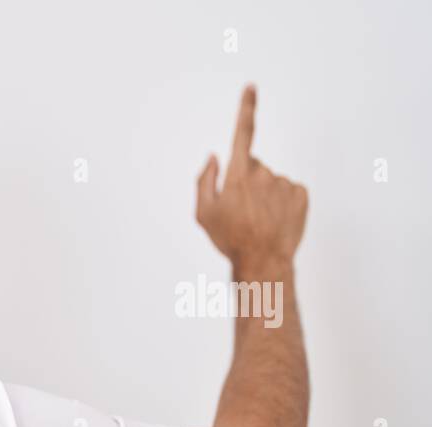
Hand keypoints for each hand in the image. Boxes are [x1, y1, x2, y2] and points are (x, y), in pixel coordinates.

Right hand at [196, 85, 307, 271]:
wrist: (262, 261)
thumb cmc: (229, 238)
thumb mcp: (202, 213)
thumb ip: (204, 180)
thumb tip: (214, 156)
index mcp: (237, 175)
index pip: (243, 134)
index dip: (246, 108)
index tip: (251, 87)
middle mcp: (263, 173)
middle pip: (252, 167)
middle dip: (246, 182)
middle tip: (240, 212)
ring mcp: (284, 183)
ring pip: (271, 181)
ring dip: (264, 196)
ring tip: (258, 221)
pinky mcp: (301, 194)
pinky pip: (288, 192)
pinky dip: (281, 203)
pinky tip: (274, 221)